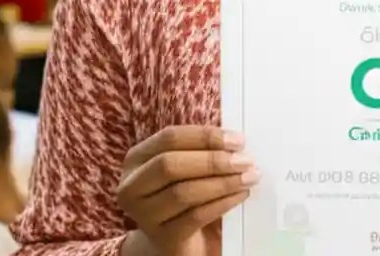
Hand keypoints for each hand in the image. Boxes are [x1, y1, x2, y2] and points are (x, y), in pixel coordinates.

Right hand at [116, 126, 257, 255]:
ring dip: (222, 182)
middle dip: (212, 160)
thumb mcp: (184, 170)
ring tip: (248, 177)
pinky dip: (222, 203)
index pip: (169, 138)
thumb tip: (234, 141)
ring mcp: (144, 215)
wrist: (173, 243)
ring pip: (183, 192)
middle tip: (245, 161)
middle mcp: (131, 186)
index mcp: (135, 159)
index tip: (237, 140)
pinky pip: (195, 216)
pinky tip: (240, 196)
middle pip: (169, 164)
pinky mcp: (163, 238)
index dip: (204, 136)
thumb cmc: (182, 197)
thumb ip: (200, 152)